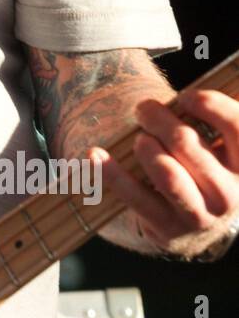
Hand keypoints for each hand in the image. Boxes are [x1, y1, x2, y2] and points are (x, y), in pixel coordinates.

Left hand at [91, 88, 238, 258]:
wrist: (193, 227)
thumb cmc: (201, 170)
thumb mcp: (217, 149)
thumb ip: (213, 121)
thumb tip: (195, 90)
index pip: (237, 127)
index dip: (211, 105)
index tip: (185, 96)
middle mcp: (228, 194)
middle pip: (187, 144)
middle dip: (159, 120)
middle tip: (143, 109)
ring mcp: (198, 215)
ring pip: (167, 174)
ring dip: (145, 147)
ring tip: (139, 138)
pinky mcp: (166, 227)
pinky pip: (134, 196)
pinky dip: (111, 173)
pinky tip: (94, 155)